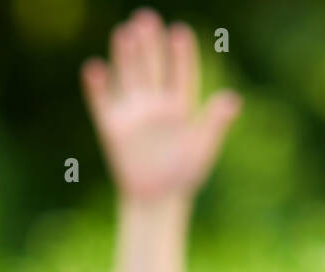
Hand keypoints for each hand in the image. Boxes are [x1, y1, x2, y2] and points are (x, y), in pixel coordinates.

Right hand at [82, 8, 240, 202]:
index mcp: (180, 107)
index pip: (180, 74)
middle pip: (152, 68)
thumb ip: (215, 123)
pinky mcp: (112, 128)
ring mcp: (133, 114)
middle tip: (146, 18)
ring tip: (123, 32)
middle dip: (149, 44)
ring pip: (128, 78)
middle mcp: (155, 105)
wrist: (156, 200)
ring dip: (125, 56)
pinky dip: (97, 87)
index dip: (180, 55)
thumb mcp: (203, 148)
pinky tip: (93, 67)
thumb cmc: (184, 176)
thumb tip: (231, 99)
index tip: (180, 32)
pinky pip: (102, 102)